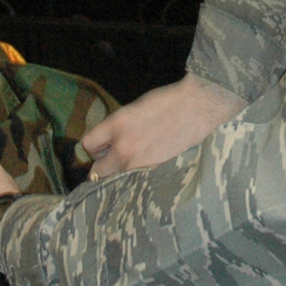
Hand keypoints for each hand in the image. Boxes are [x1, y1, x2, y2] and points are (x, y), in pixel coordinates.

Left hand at [82, 72, 245, 176]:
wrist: (198, 106)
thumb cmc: (167, 102)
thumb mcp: (133, 109)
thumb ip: (116, 128)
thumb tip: (107, 144)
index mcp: (116, 125)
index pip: (87, 145)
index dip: (92, 148)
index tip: (99, 148)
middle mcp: (124, 146)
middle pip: (97, 170)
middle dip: (103, 165)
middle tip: (112, 161)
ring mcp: (139, 163)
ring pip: (115, 180)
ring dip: (119, 175)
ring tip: (130, 166)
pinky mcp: (155, 172)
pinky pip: (135, 182)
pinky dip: (136, 179)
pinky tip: (145, 170)